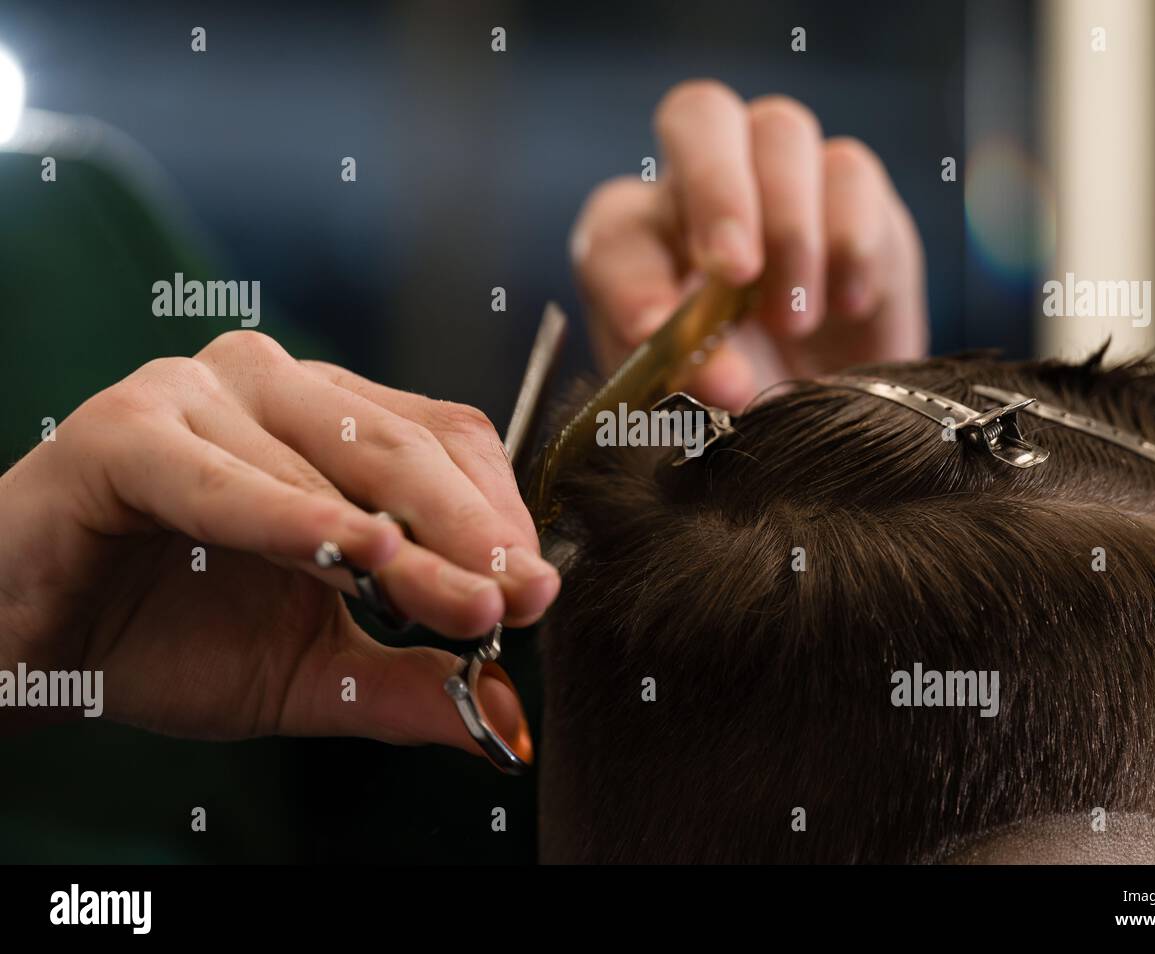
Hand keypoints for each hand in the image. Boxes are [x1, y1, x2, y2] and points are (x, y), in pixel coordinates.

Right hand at [0, 331, 556, 758]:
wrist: (30, 648)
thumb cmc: (168, 637)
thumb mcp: (308, 668)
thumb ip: (402, 683)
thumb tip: (503, 723)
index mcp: (328, 420)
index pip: (442, 444)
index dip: (498, 514)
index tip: (539, 592)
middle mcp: (274, 386)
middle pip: (403, 447)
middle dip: (472, 533)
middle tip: (521, 599)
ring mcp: (199, 395)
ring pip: (330, 466)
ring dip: (404, 545)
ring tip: (465, 604)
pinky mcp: (127, 431)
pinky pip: (223, 476)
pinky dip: (290, 516)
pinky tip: (355, 551)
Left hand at [572, 80, 927, 410]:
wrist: (822, 410)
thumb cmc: (739, 402)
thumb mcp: (703, 407)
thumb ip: (697, 387)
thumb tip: (728, 382)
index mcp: (638, 244)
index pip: (619, 233)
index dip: (634, 279)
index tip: (654, 334)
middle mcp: (701, 189)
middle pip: (698, 116)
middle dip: (717, 190)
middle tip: (737, 273)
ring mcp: (780, 176)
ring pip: (780, 130)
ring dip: (789, 228)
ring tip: (795, 323)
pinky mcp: (853, 191)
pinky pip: (852, 171)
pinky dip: (851, 240)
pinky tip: (847, 306)